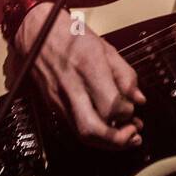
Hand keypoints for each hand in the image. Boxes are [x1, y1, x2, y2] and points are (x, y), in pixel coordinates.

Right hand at [13, 3, 145, 149]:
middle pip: (93, 129)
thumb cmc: (71, 35)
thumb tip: (138, 99)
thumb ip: (125, 74)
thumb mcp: (105, 47)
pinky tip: (108, 128)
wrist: (36, 32)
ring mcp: (59, 99)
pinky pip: (75, 127)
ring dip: (108, 142)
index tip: (134, 108)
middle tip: (134, 134)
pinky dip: (95, 134)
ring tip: (126, 137)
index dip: (127, 112)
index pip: (111, 105)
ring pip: (82, 134)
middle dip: (117, 140)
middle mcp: (72, 87)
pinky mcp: (53, 105)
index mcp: (88, 67)